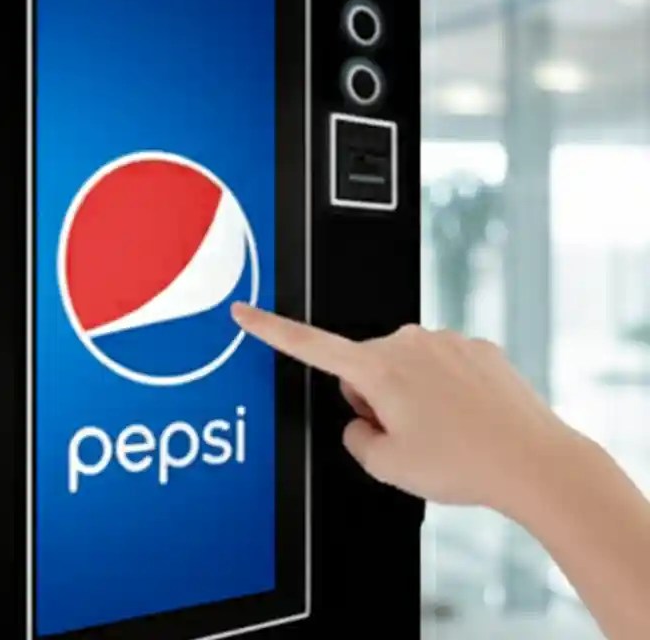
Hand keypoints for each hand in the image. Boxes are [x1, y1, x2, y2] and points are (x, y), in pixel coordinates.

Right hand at [231, 303, 584, 512]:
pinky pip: (442, 368)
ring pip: (405, 368)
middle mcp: (409, 344)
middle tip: (408, 437)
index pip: (307, 345)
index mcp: (377, 368)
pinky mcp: (477, 348)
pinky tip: (467, 420)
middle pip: (364, 369)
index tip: (243, 311)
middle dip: (375, 400)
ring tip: (445, 433)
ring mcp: (446, 342)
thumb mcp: (385, 466)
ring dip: (412, 397)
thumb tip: (363, 421)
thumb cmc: (463, 464)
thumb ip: (355, 438)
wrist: (534, 462)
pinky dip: (446, 393)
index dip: (268, 329)